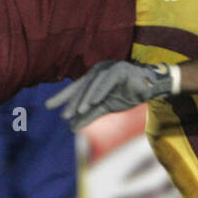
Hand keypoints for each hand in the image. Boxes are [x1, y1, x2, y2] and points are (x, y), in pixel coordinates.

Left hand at [46, 61, 178, 129]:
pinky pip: (107, 81)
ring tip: (78, 111)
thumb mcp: (105, 108)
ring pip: (93, 83)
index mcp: (92, 79)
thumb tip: (71, 128)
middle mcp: (98, 71)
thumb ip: (89, 116)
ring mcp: (108, 68)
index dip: (61, 97)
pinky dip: (99, 91)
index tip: (48, 107)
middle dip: (72, 101)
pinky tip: (93, 102)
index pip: (74, 88)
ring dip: (85, 98)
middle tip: (64, 115)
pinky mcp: (120, 69)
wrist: (150, 88)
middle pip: (81, 86)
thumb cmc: (127, 95)